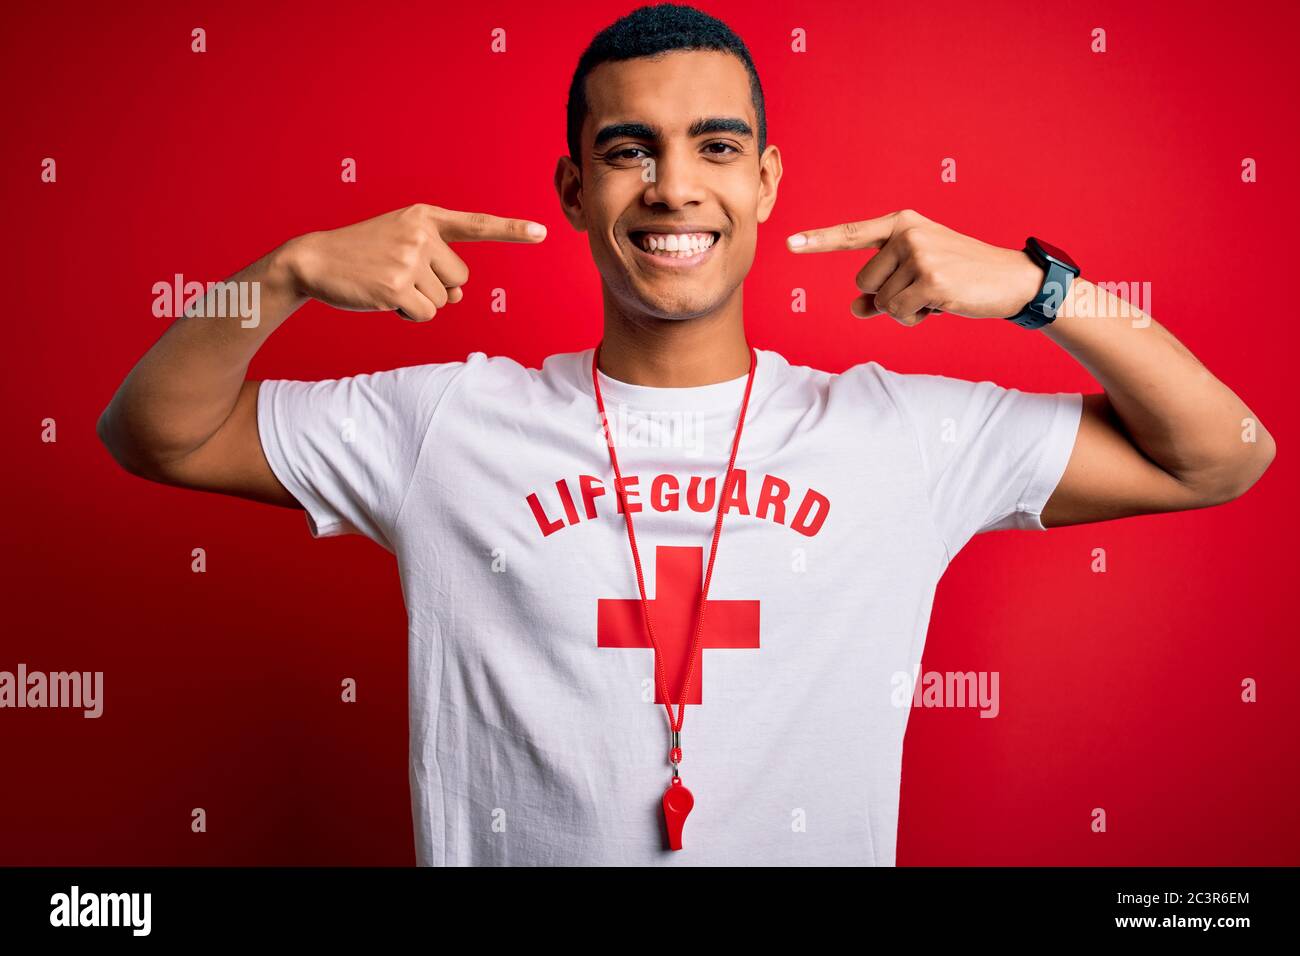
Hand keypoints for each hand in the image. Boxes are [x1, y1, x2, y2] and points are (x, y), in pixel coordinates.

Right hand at [284, 203, 546, 321]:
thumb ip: (438, 265)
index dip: (512, 230)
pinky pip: (425, 314)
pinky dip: (407, 315)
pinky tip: (383, 298)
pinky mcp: (397, 286)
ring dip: (418, 302)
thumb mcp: (402, 246)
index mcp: (424, 217)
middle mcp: (421, 234)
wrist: (314, 260)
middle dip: (436, 287)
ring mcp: (409, 259)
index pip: (477, 224)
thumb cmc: (363, 255)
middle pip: (460, 280)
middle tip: (399, 275)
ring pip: (444, 301)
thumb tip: (457, 297)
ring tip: (386, 283)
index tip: (543, 233)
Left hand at [786, 209, 1043, 324]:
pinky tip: (942, 304)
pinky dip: (916, 317)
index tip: (789, 244)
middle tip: (926, 289)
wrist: (1011, 280)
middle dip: (888, 296)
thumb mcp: (919, 278)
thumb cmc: (961, 278)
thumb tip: (856, 308)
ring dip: (904, 309)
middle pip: (864, 282)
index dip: (818, 241)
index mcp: (902, 224)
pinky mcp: (930, 278)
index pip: (852, 234)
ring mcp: (919, 254)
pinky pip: (898, 312)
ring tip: (936, 295)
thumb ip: (883, 290)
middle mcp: (907, 233)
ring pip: (881, 301)